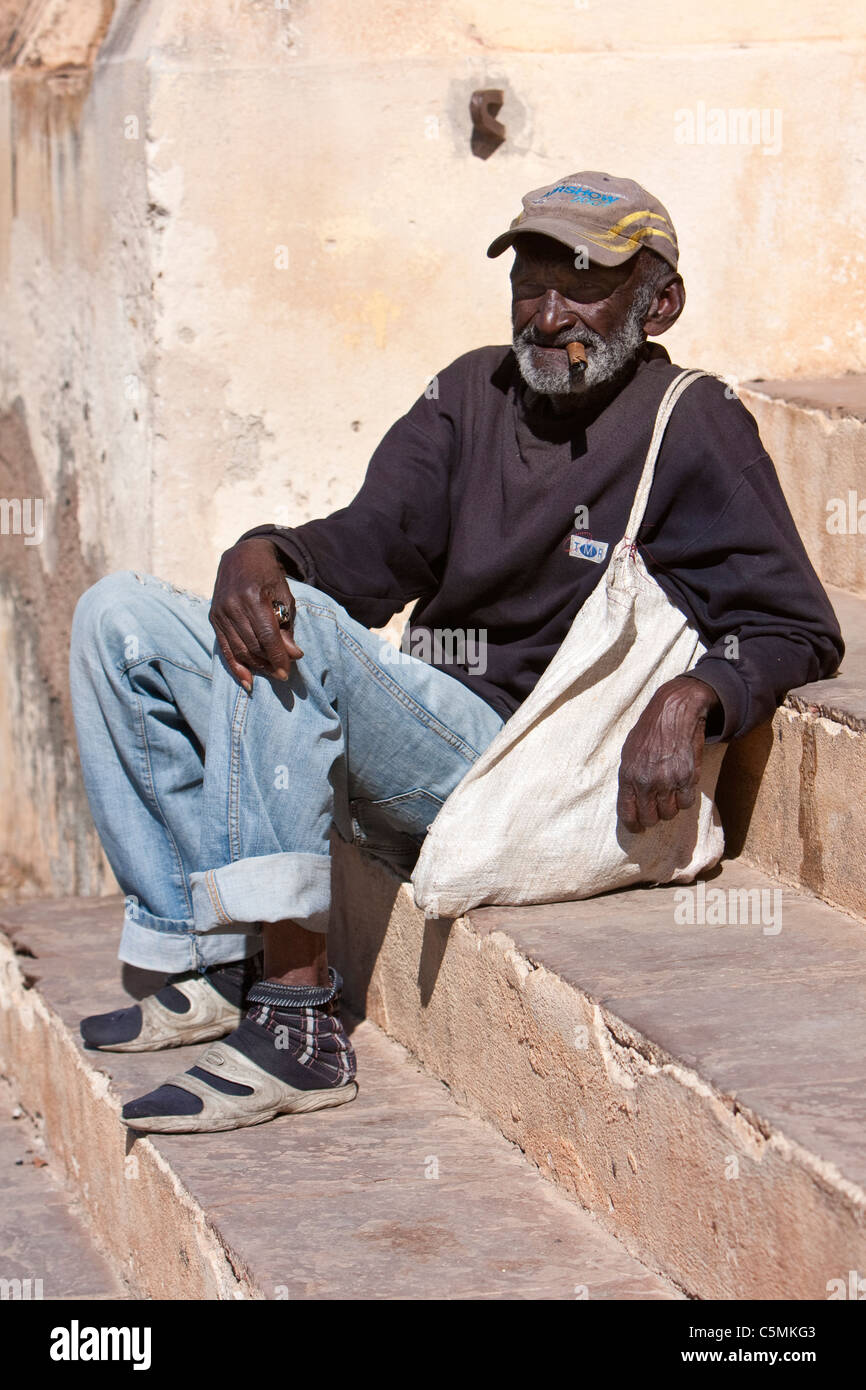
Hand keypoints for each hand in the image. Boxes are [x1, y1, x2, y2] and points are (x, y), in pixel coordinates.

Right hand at [210, 538, 302, 692]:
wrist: (242, 555)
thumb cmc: (269, 576)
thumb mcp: (284, 596)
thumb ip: (287, 626)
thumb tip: (293, 655)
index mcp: (253, 597)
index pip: (267, 636)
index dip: (278, 657)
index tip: (288, 672)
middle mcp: (233, 605)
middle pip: (252, 645)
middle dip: (269, 663)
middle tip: (282, 674)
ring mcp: (220, 611)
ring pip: (239, 649)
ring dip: (256, 665)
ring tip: (270, 672)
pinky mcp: (213, 617)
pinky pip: (224, 648)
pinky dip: (236, 666)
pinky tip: (247, 681)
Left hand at [617, 676, 719, 832]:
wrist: (674, 712)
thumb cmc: (649, 730)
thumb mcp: (629, 752)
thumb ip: (629, 778)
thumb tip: (631, 801)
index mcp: (628, 776)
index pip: (627, 813)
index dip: (633, 825)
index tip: (638, 829)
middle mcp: (646, 782)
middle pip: (650, 819)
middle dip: (653, 817)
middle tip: (657, 809)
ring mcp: (667, 781)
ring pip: (669, 814)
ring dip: (669, 808)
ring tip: (669, 794)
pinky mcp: (687, 778)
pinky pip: (686, 803)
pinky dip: (684, 799)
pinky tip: (681, 787)